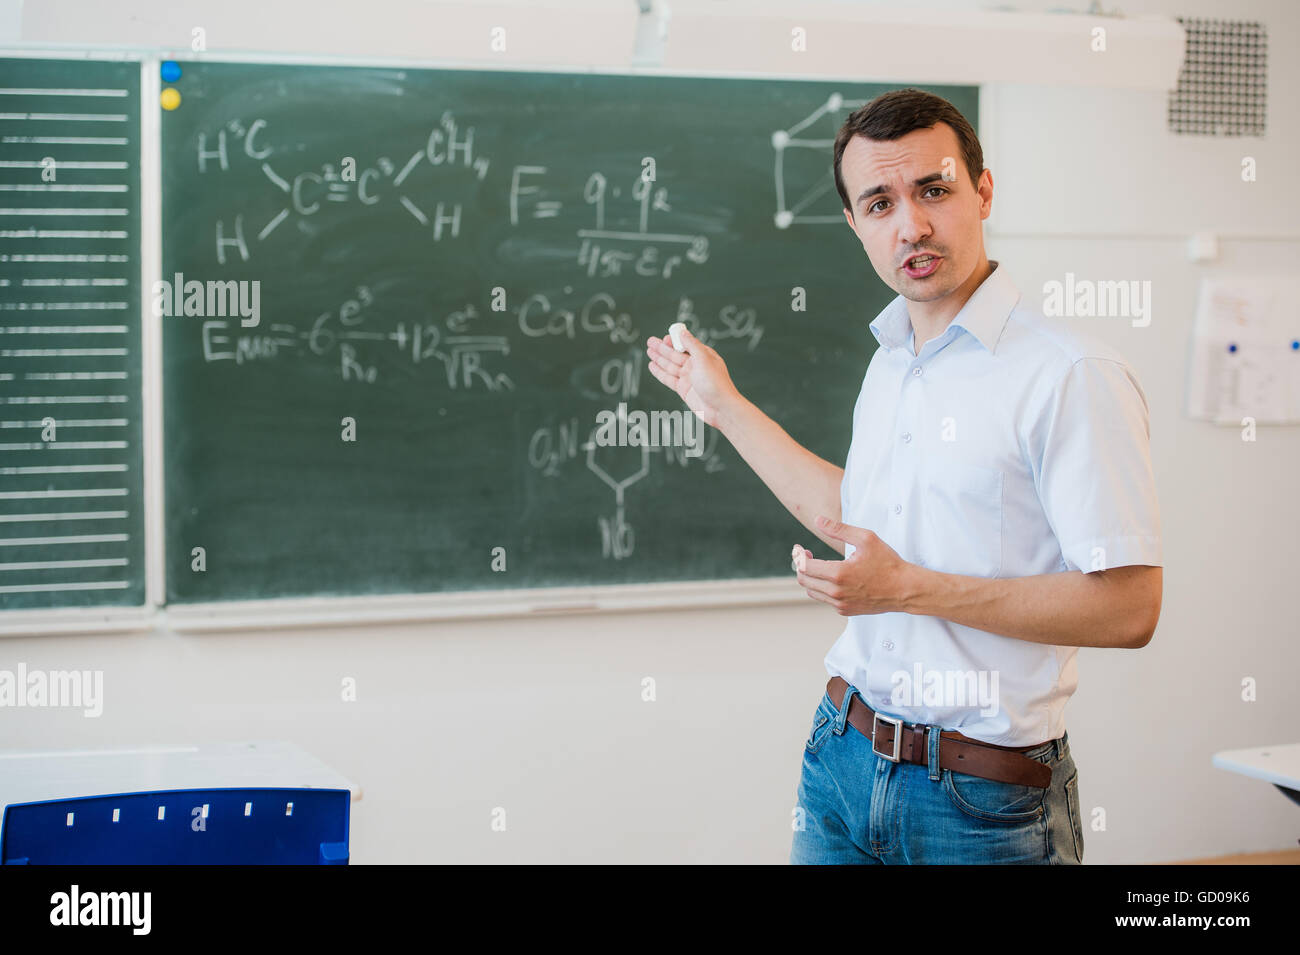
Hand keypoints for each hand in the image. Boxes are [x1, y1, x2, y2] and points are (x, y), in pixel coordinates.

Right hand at [645, 326, 737, 428]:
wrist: (720, 409)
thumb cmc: (716, 383)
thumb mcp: (704, 359)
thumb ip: (692, 345)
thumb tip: (683, 332)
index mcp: (703, 356)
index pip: (686, 345)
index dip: (675, 341)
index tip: (664, 338)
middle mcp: (695, 366)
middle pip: (675, 355)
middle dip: (662, 348)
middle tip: (650, 342)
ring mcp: (689, 378)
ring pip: (670, 366)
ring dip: (659, 359)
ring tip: (649, 351)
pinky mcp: (683, 389)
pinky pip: (668, 379)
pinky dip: (659, 372)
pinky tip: (652, 366)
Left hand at [793, 516, 913, 615]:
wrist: (905, 589)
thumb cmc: (888, 563)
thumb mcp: (866, 539)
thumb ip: (839, 529)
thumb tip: (818, 521)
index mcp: (838, 574)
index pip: (804, 566)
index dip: (798, 555)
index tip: (800, 548)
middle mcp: (836, 592)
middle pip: (804, 580)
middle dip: (801, 566)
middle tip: (808, 555)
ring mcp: (840, 604)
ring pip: (812, 592)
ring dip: (810, 578)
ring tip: (819, 566)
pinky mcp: (846, 611)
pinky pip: (825, 600)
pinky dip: (823, 589)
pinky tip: (833, 578)